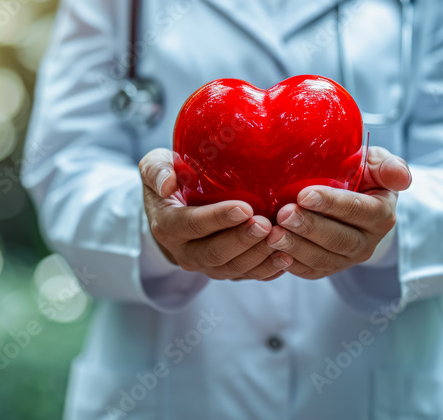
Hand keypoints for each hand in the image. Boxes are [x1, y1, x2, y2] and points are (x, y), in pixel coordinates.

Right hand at [139, 148, 287, 280]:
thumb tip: (166, 184)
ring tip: (281, 240)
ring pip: (232, 269)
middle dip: (242, 241)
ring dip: (259, 257)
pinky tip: (286, 258)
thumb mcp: (155, 165)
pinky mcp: (225, 270)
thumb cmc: (172, 178)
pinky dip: (267, 270)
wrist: (175, 208)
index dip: (217, 219)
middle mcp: (184, 251)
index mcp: (167, 225)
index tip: (245, 208)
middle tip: (267, 225)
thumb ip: (156, 169)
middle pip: (214, 253)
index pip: (191, 225)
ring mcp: (205, 265)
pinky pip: (247, 276)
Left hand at [264, 146, 412, 279]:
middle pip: (339, 239)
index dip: (332, 203)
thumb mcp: (375, 163)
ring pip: (323, 259)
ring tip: (273, 234)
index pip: (358, 210)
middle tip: (283, 214)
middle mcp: (368, 241)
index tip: (304, 195)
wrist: (349, 198)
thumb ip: (388, 166)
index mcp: (381, 213)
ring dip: (296, 247)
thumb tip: (402, 178)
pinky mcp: (328, 268)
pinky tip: (273, 253)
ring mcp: (348, 258)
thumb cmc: (359, 174)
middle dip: (309, 227)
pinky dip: (291, 265)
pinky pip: (310, 271)